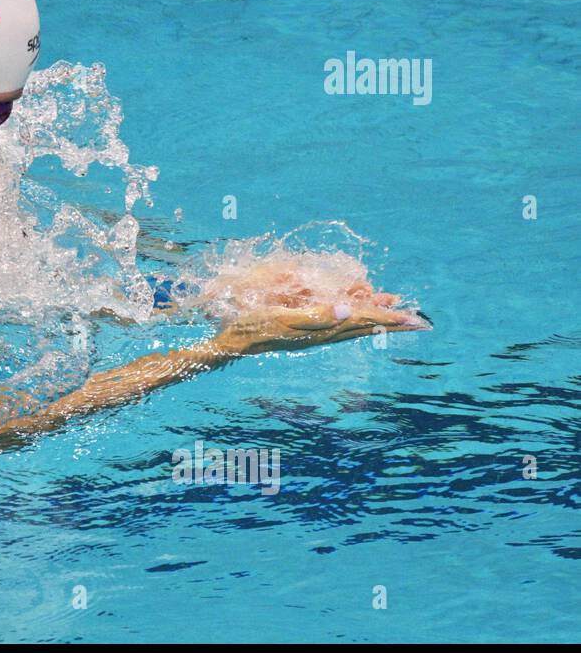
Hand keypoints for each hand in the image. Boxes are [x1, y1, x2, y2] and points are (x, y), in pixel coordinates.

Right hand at [215, 296, 429, 356]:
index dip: (389, 319)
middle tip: (418, 321)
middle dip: (391, 322)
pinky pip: (339, 324)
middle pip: (365, 327)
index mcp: (323, 329)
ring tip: (396, 312)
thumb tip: (346, 310)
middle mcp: (324, 333)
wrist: (233, 342)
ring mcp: (316, 333)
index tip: (415, 318)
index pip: (364, 322)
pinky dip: (356, 317)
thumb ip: (314, 315)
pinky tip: (357, 314)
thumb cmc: (254, 326)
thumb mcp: (283, 317)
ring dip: (376, 319)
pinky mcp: (307, 330)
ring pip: (354, 325)